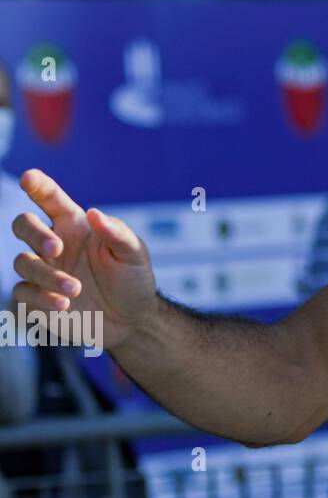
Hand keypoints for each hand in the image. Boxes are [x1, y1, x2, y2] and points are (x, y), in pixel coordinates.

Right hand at [10, 169, 157, 349]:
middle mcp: (54, 244)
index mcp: (75, 226)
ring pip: (23, 262)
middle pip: (23, 225)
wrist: (131, 320)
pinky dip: (41, 297)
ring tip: (76, 290)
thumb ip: (116, 233)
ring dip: (48, 275)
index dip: (38, 186)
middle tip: (57, 248)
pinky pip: (23, 292)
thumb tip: (93, 212)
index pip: (51, 199)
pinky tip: (65, 305)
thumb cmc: (132, 280)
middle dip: (34, 233)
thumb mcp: (134, 254)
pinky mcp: (35, 297)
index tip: (30, 177)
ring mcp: (42, 270)